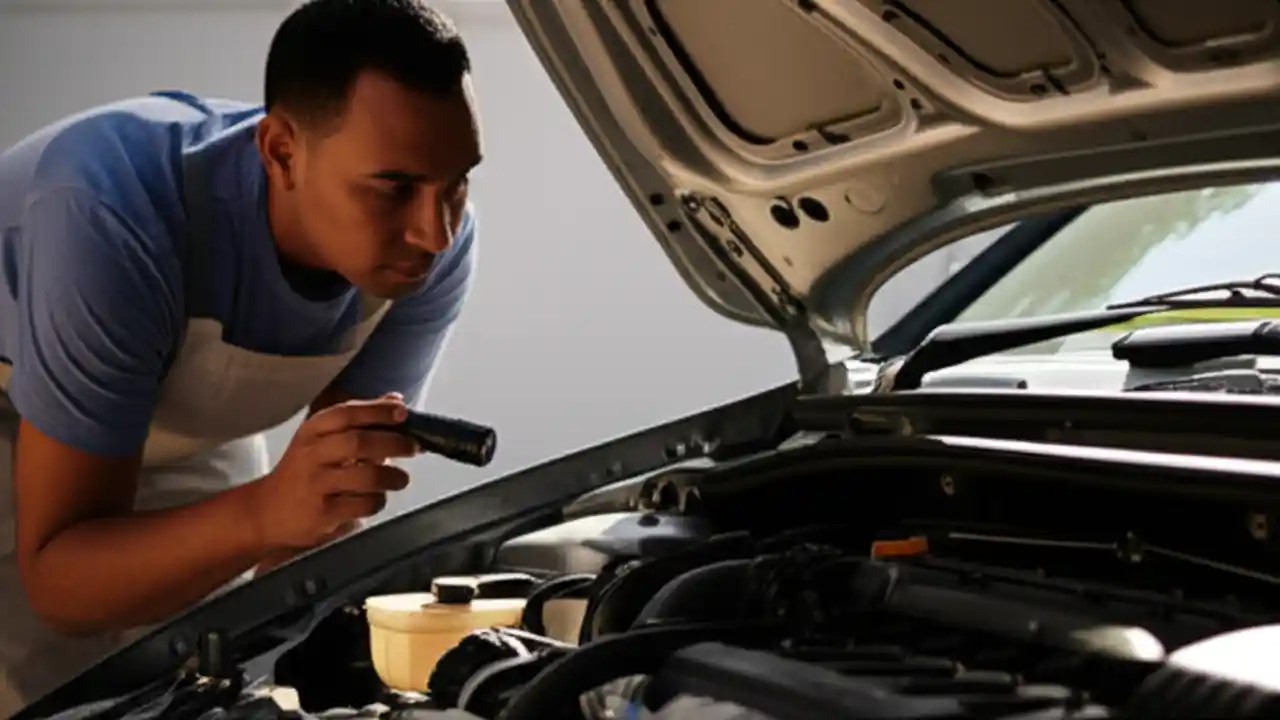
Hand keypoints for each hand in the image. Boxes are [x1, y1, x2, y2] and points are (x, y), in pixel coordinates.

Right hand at [246, 395, 418, 550]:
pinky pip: (362, 504)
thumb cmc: (305, 471)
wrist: (267, 512)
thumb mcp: (323, 441)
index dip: (377, 410)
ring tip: (401, 478)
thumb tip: (396, 400)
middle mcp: (311, 455)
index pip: (346, 413)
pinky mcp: (322, 513)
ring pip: (365, 476)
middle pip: (359, 443)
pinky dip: (378, 501)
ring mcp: (316, 485)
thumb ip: (359, 421)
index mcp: (312, 431)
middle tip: (413, 447)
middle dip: (393, 443)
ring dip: (392, 476)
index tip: (402, 412)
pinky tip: (377, 498)